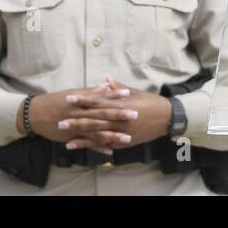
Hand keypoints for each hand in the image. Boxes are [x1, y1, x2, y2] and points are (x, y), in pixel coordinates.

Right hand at [23, 82, 128, 142]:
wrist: (35, 115)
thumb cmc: (55, 101)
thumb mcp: (72, 92)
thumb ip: (90, 91)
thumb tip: (105, 85)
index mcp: (81, 102)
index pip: (101, 98)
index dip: (114, 96)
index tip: (128, 93)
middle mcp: (80, 115)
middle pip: (102, 115)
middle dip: (119, 115)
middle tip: (135, 114)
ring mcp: (76, 128)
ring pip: (97, 132)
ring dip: (112, 136)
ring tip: (127, 138)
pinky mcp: (72, 138)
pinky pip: (87, 144)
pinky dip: (98, 148)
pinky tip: (110, 151)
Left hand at [58, 79, 173, 152]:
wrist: (166, 118)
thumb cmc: (150, 102)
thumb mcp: (135, 92)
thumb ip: (118, 87)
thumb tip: (105, 79)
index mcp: (120, 104)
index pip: (97, 102)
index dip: (82, 100)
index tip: (69, 98)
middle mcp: (119, 119)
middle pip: (94, 120)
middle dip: (77, 121)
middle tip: (60, 122)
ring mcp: (122, 133)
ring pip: (98, 136)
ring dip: (82, 138)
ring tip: (67, 140)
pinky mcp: (125, 142)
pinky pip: (107, 145)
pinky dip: (95, 147)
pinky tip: (84, 148)